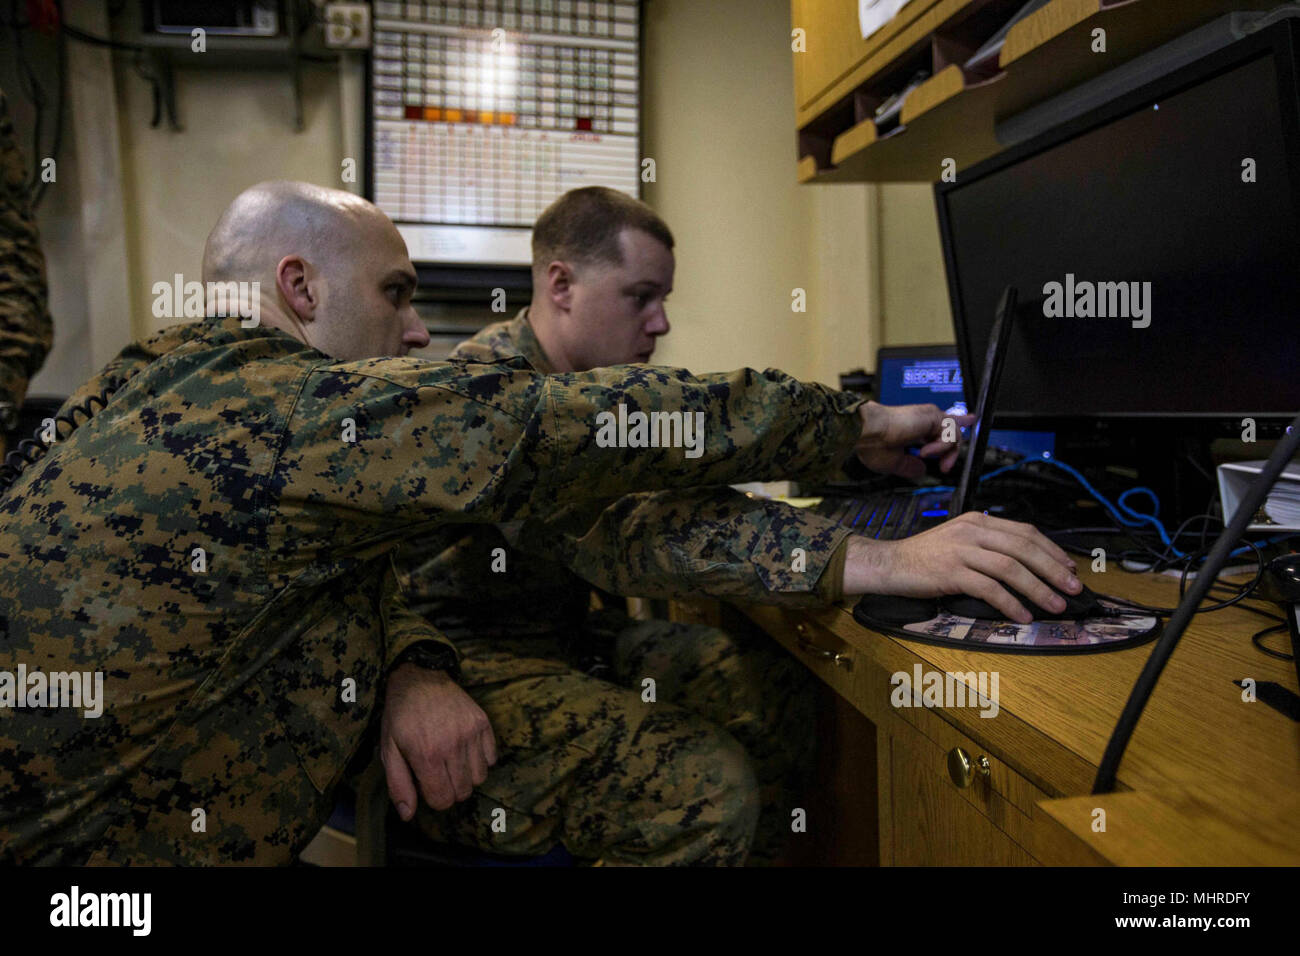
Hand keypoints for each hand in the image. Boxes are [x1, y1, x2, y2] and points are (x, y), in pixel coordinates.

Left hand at [380, 664, 496, 819]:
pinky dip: (480, 760)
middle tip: (437, 772)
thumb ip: (399, 785)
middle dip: (450, 789)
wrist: (420, 677)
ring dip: (466, 776)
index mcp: (427, 755)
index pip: (442, 799)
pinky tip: (464, 749)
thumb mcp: (389, 750)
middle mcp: (453, 745)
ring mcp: (471, 733)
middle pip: (463, 792)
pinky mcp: (483, 722)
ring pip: (479, 778)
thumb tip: (408, 815)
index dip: (434, 798)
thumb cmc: (400, 715)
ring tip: (451, 761)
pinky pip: (491, 758)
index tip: (426, 784)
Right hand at [840, 512, 1080, 623]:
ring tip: (1055, 605)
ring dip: (1038, 588)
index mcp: (978, 521)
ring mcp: (961, 550)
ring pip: (1011, 568)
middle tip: (1073, 589)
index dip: (1052, 551)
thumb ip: (988, 545)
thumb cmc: (925, 557)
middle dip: (1053, 570)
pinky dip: (1010, 603)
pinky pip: (989, 588)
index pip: (1025, 532)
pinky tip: (1021, 615)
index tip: (1070, 569)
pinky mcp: (950, 572)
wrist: (890, 563)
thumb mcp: (959, 540)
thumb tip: (1026, 564)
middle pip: (1024, 548)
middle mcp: (972, 531)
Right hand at [856, 401, 971, 477]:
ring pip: (954, 434)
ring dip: (944, 452)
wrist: (865, 432)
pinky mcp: (932, 416)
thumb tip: (921, 471)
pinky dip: (940, 448)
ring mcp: (928, 417)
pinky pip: (950, 435)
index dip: (956, 426)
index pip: (940, 426)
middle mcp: (922, 419)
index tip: (969, 422)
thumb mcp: (894, 462)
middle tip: (945, 467)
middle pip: (953, 430)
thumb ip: (910, 466)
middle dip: (952, 451)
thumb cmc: (870, 443)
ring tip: (925, 457)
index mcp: (913, 427)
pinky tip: (924, 452)